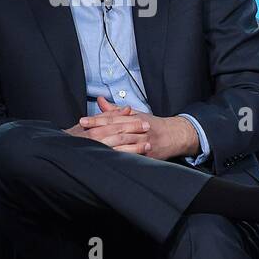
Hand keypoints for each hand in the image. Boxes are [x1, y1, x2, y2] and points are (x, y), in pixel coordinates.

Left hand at [71, 96, 198, 159]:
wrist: (175, 136)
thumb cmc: (153, 125)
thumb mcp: (136, 114)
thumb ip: (116, 109)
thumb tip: (100, 100)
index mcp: (135, 118)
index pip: (113, 118)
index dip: (97, 119)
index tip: (83, 121)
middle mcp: (140, 129)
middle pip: (116, 130)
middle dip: (99, 131)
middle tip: (83, 132)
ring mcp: (144, 143)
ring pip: (124, 143)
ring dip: (107, 144)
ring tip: (92, 146)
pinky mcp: (148, 155)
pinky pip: (132, 156)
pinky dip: (121, 156)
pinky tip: (109, 157)